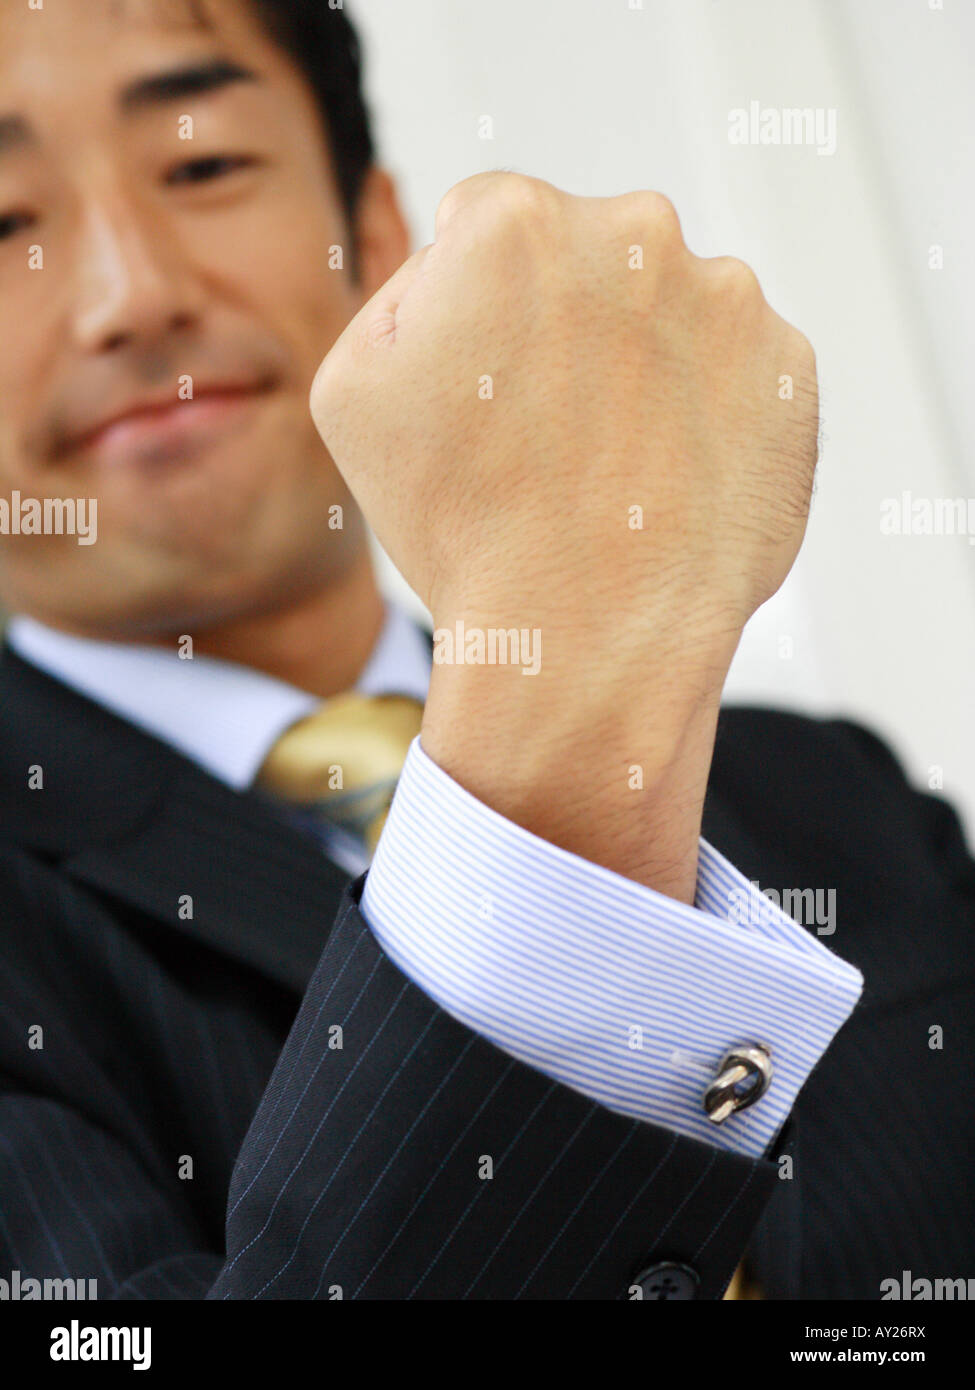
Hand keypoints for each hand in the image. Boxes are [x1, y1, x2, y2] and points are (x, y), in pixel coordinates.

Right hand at [310, 173, 818, 900]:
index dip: (480, 307)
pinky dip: (711, 410)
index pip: (491, 224)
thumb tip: (458, 266)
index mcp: (514, 224)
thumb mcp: (353, 392)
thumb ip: (402, 292)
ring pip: (672, 308)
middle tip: (552, 428)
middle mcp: (632, 232)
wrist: (587, 639)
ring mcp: (726, 298)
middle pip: (590, 255)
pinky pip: (739, 370)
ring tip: (614, 465)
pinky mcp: (789, 367)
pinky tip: (671, 478)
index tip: (488, 379)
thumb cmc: (463, 527)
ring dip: (646, 360)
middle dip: (569, 320)